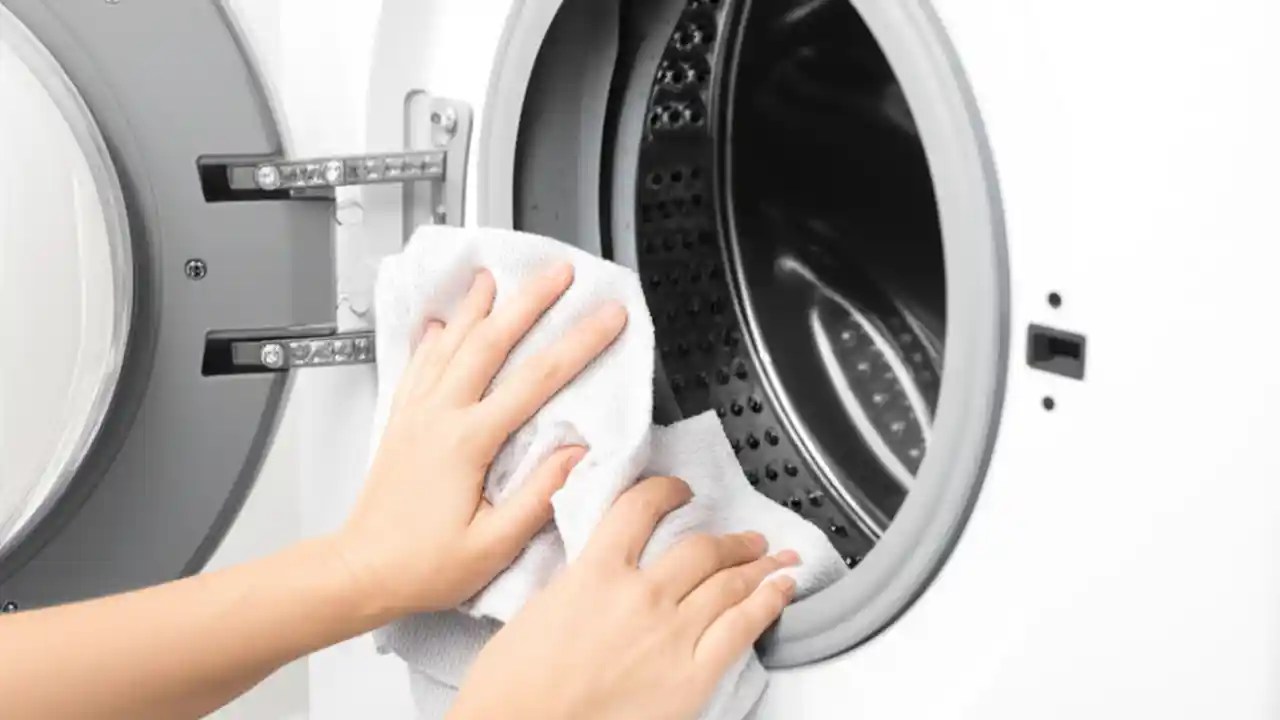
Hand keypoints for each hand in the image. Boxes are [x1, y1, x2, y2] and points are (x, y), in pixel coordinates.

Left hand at [336, 263, 627, 617]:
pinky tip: (443, 321)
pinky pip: (419, 365)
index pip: (536, 381)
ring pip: (451, 344)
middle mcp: (439, 416)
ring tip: (494, 276)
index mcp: (467, 443)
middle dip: (529, 302)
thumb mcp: (492, 545)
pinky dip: (434, 337)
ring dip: (477, 307)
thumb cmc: (425, 566)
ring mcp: (416, 414)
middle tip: (559, 272)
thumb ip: (537, 496)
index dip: (578, 344)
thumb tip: (577, 453)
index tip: (608, 317)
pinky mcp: (401, 421)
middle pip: (490, 342)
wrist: (360, 570)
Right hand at [448, 476, 800, 719]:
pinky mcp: (691, 676)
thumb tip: (607, 573)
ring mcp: (670, 635)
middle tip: (749, 538)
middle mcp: (640, 596)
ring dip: (758, 566)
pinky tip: (781, 591)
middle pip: (700, 548)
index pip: (640, 508)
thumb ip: (584, 580)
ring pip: (729, 582)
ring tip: (776, 559)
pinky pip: (741, 628)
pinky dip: (767, 603)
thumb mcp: (541, 606)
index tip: (679, 491)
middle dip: (731, 540)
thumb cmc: (513, 685)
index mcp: (595, 572)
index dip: (666, 492)